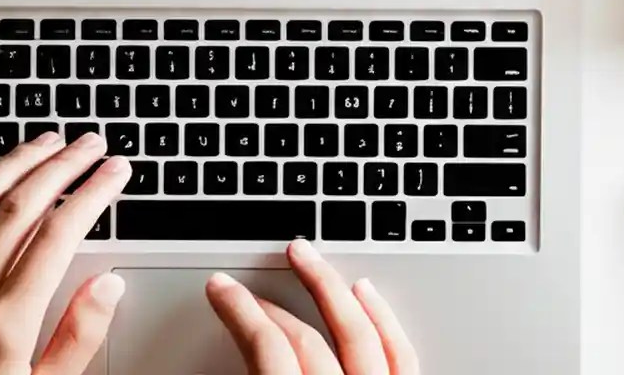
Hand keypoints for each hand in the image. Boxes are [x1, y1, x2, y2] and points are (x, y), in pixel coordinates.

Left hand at [0, 128, 130, 374]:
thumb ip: (77, 339)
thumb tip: (107, 287)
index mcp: (6, 322)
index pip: (59, 235)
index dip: (93, 194)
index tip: (115, 172)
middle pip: (21, 206)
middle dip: (62, 165)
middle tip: (91, 144)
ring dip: (14, 162)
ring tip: (45, 141)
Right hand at [206, 239, 419, 374]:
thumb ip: (248, 374)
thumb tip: (224, 351)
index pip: (265, 348)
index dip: (238, 311)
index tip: (221, 290)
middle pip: (305, 340)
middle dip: (269, 307)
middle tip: (245, 289)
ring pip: (359, 334)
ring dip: (330, 290)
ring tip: (308, 260)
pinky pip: (402, 356)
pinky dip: (384, 320)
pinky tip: (367, 294)